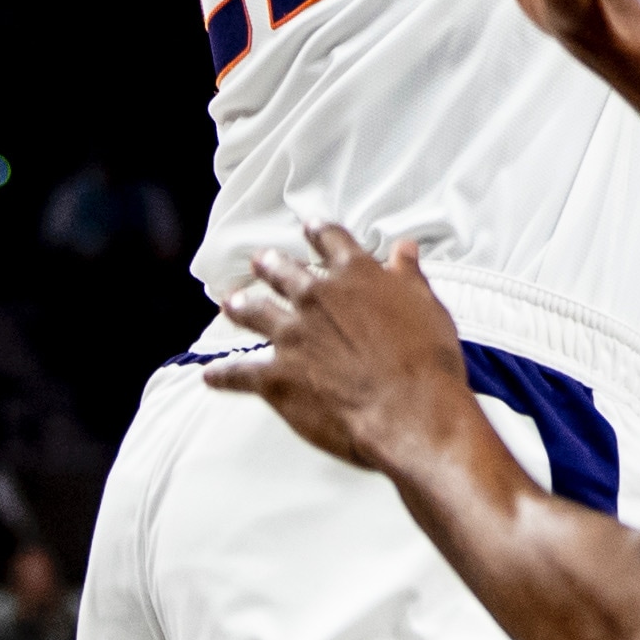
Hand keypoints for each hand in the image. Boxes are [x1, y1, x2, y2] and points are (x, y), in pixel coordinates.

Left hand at [208, 226, 470, 470]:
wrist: (409, 412)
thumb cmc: (426, 363)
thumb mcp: (428, 307)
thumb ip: (409, 276)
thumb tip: (404, 249)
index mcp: (356, 276)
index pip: (332, 242)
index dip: (320, 233)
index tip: (310, 226)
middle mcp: (317, 298)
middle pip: (285, 273)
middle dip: (271, 266)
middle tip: (261, 260)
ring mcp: (292, 336)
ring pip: (256, 313)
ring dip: (242, 307)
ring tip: (231, 302)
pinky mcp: (276, 376)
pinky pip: (240, 373)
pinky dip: (223, 374)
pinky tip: (211, 375)